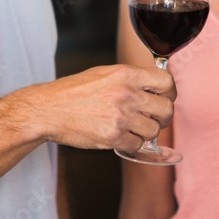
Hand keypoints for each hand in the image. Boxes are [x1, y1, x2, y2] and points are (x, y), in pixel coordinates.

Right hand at [30, 64, 175, 153]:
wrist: (48, 110)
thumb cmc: (74, 91)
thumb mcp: (105, 73)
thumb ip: (131, 79)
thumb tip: (155, 87)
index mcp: (127, 74)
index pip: (166, 82)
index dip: (170, 92)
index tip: (166, 97)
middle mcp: (127, 94)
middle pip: (166, 109)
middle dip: (164, 116)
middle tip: (155, 118)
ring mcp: (120, 117)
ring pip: (154, 130)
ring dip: (147, 131)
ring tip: (133, 127)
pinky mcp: (112, 137)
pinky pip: (137, 144)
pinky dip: (132, 143)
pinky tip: (120, 135)